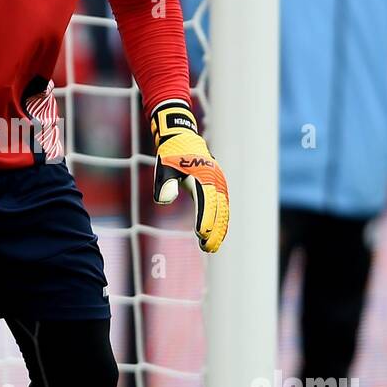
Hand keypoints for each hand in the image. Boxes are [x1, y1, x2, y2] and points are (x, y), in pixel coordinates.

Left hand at [151, 99, 228, 252]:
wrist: (182, 138)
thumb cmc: (170, 155)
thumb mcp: (163, 167)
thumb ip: (164, 184)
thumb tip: (163, 201)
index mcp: (203, 177)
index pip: (207, 203)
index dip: (205, 220)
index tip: (201, 235)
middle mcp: (215, 181)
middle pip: (219, 210)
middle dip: (215, 231)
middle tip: (207, 248)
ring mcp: (219, 183)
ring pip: (224, 210)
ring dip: (220, 229)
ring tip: (212, 247)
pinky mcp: (219, 185)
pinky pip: (223, 206)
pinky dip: (222, 221)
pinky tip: (217, 234)